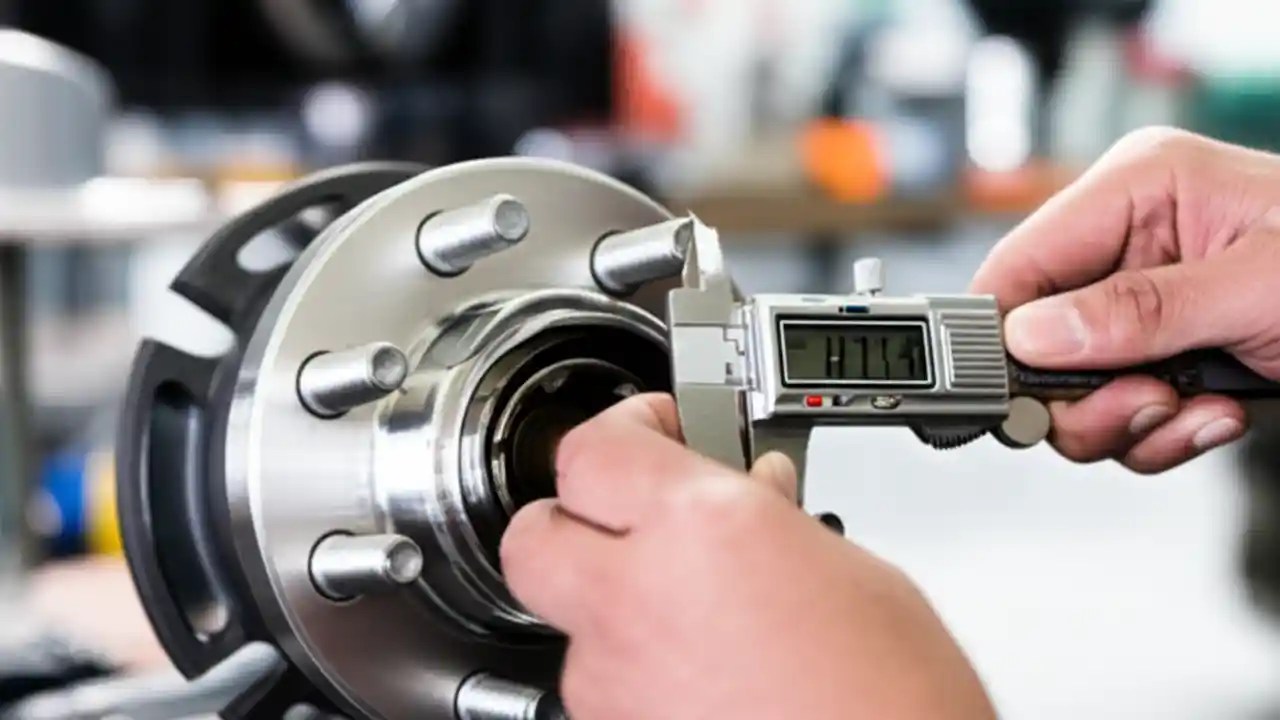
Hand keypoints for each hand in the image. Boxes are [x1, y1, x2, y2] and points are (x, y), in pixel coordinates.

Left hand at [501, 394, 995, 719]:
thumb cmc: (896, 701)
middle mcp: (635, 600)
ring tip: (693, 608)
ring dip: (615, 599)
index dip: (624, 427)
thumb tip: (751, 500)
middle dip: (577, 514)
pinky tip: (700, 668)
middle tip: (635, 511)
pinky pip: (599, 682)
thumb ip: (771, 522)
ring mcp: (614, 679)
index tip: (653, 429)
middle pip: (536, 534)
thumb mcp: (853, 572)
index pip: (595, 446)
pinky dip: (636, 666)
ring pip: (568, 616)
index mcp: (699, 529)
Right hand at [972, 127, 1279, 472]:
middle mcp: (1127, 245)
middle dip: (1083, 394)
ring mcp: (1142, 304)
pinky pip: (1119, 413)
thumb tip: (1032, 334)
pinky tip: (1213, 416)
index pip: (1019, 262)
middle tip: (1141, 406)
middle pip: (1034, 340)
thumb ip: (1137, 311)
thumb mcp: (1255, 286)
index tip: (1012, 393)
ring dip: (1127, 422)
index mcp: (1137, 189)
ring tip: (1191, 410)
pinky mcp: (1162, 352)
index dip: (1004, 333)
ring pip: (1071, 389)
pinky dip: (1161, 434)